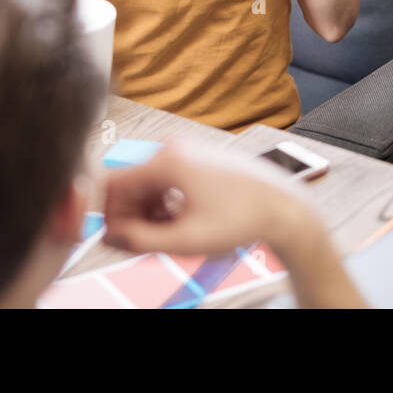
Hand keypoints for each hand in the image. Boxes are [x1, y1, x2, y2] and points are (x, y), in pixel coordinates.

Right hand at [101, 137, 311, 257]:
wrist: (282, 207)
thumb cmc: (243, 219)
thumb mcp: (186, 239)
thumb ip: (140, 240)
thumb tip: (110, 237)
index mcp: (169, 160)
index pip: (114, 184)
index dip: (109, 216)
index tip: (118, 240)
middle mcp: (176, 147)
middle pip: (131, 182)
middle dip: (131, 215)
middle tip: (144, 245)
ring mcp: (188, 149)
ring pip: (148, 183)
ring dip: (149, 210)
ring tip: (168, 235)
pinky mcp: (198, 157)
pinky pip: (166, 179)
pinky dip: (165, 202)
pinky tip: (180, 222)